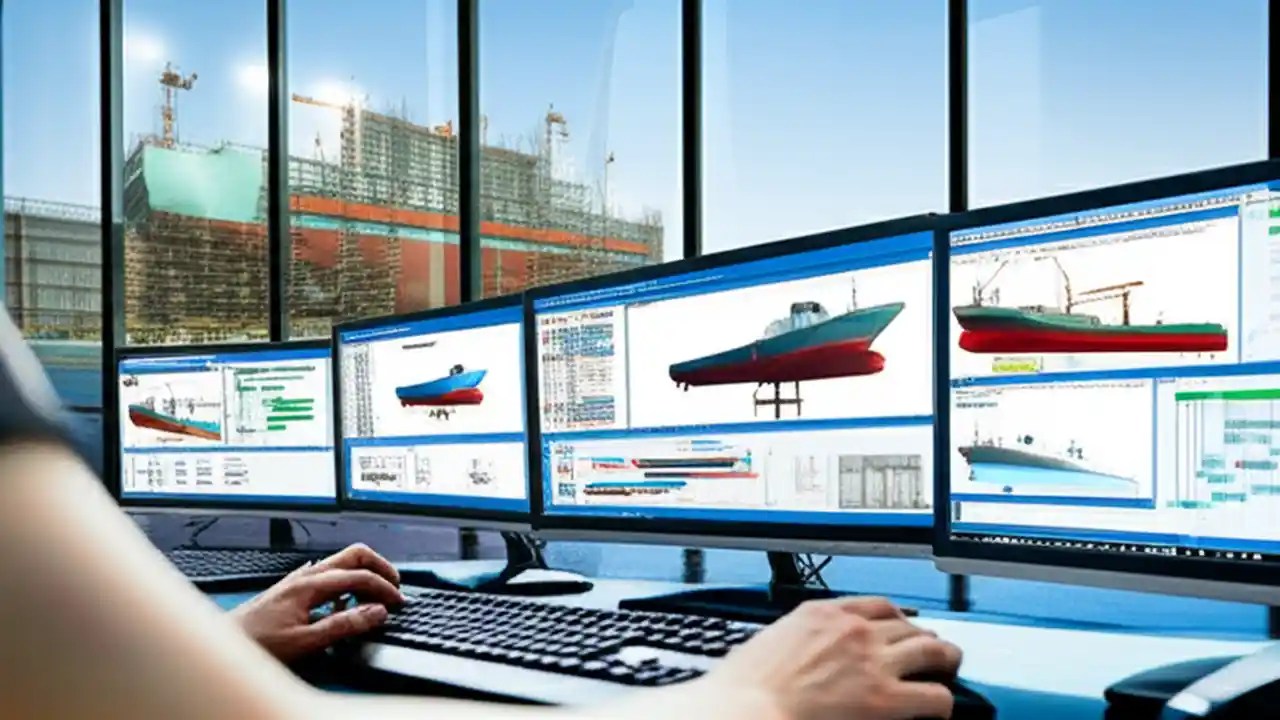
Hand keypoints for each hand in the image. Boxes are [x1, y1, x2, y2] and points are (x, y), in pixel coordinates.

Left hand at [231, 543, 404, 662]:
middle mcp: (306, 574)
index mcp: (311, 584)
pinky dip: (349, 582)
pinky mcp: (296, 587)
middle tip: (395, 586)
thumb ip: (344, 625)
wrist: (226, 642)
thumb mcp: (306, 640)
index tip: (398, 602)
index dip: (384, 588)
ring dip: (365, 573)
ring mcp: (300, 578)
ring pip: (343, 562)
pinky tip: (348, 603)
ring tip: (378, 593)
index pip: (359, 575)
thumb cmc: (258, 642)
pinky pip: (331, 574)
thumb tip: (376, 612)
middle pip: (354, 554)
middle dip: (380, 566)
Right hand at [702, 597, 961, 719]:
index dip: (897, 616)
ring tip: (949, 668)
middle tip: (931, 648)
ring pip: (932, 651)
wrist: (745, 709)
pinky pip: (934, 695)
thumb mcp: (766, 642)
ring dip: (945, 660)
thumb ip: (792, 641)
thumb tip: (792, 651)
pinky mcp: (886, 698)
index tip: (900, 625)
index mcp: (822, 614)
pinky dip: (942, 701)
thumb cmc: (744, 687)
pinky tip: (940, 707)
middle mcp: (854, 631)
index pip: (876, 605)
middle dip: (923, 636)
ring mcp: (874, 663)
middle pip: (909, 624)